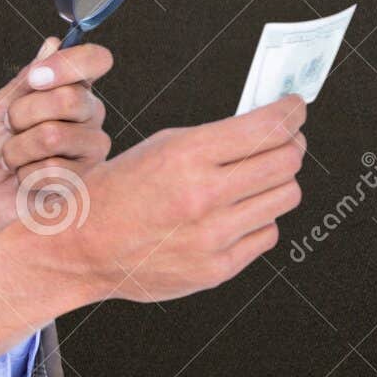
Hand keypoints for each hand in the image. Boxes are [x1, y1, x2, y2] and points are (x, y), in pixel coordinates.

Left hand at [0, 36, 113, 237]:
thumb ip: (25, 82)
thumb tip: (51, 43)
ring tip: (18, 162)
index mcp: (71, 92)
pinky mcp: (89, 185)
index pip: (94, 61)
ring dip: (19, 151)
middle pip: (69, 98)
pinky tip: (30, 183)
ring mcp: (93, 151)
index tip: (36, 79)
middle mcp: (89, 118)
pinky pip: (53, 170)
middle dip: (23, 115)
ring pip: (54, 135)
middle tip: (12, 131)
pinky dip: (26, 177)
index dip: (67, 64)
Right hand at [53, 93, 307, 302]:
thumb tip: (267, 126)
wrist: (81, 247)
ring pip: (284, 197)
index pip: (268, 128)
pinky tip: (234, 213)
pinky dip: (257, 220)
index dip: (291, 113)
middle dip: (292, 145)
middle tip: (284, 141)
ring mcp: (213, 236)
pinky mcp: (217, 268)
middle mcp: (204, 196)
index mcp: (187, 155)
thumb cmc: (117, 192)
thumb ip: (215, 137)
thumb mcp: (160, 145)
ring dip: (277, 183)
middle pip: (287, 162)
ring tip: (256, 179)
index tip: (294, 109)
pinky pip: (266, 234)